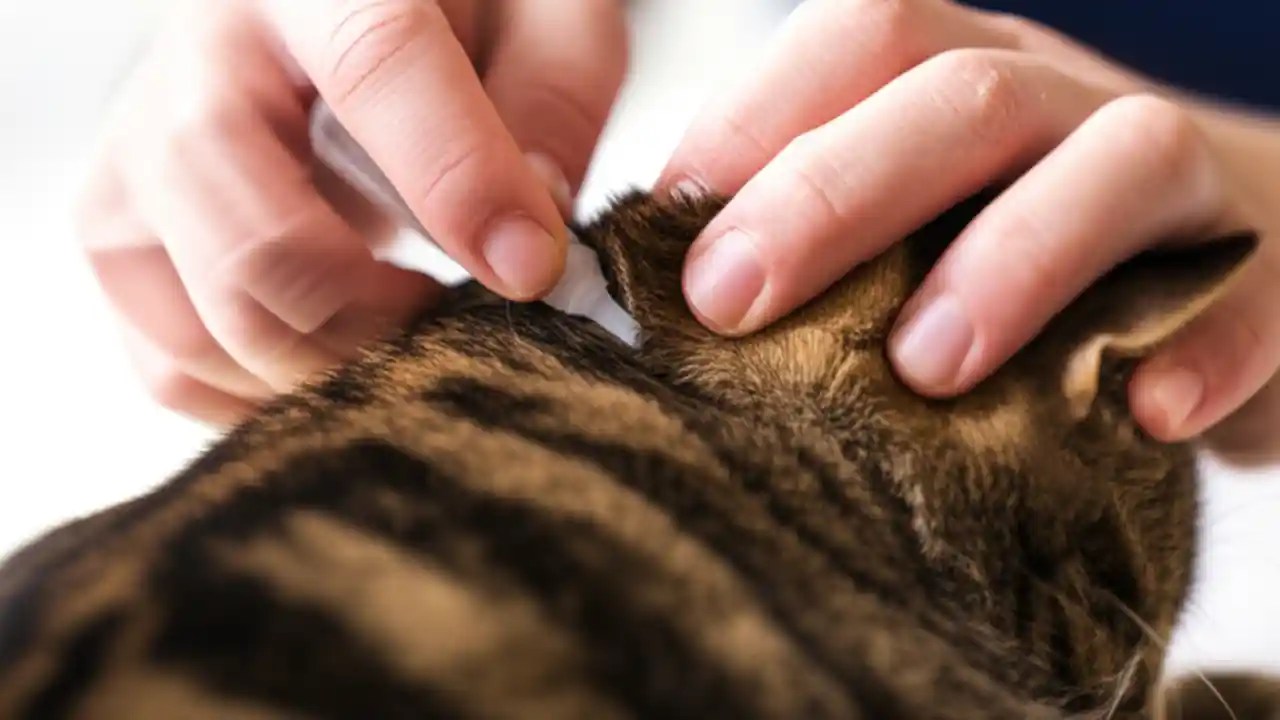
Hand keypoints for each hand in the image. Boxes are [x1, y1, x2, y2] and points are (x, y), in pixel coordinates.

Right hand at [77, 0, 626, 424]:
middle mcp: (198, 55)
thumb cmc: (457, 10)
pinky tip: (337, 364)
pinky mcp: (122, 231)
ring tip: (402, 341)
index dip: (456, 180)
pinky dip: (261, 399)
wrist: (347, 13)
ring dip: (326, 371)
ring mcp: (138, 151)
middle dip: (377, 317)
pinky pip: (171, 364)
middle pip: (258, 232)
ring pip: (205, 318)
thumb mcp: (542, 14)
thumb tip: (522, 244)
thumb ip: (552, 101)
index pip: (375, 64)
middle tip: (457, 327)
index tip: (528, 268)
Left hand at [658, 0, 1279, 463]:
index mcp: (971, 80)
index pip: (861, 38)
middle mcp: (1071, 103)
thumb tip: (678, 295)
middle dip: (833, 191)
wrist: (1245, 263)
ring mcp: (1187, 179)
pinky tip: (1139, 414)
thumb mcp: (929, 221)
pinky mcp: (1273, 269)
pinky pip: (1252, 294)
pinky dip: (1197, 347)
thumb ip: (833, 239)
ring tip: (924, 369)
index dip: (754, 118)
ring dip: (1010, 261)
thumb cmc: (1039, 257)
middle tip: (733, 299)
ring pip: (1116, 162)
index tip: (665, 223)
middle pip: (960, 94)